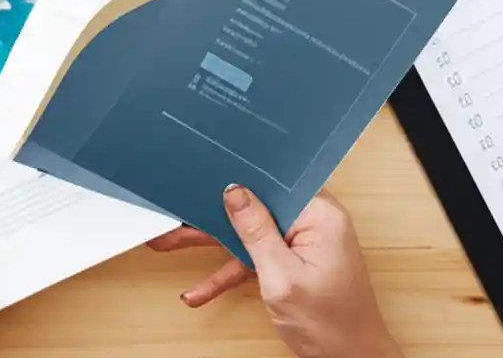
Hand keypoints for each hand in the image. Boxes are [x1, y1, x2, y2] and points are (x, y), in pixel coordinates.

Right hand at [148, 188, 400, 357]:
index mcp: (319, 215)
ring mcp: (305, 241)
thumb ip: (256, 232)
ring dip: (214, 244)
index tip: (202, 176)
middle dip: (213, 215)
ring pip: (251, 233)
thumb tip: (234, 192)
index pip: (270, 183)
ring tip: (171, 242)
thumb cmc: (331, 325)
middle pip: (256, 206)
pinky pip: (258, 257)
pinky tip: (201, 289)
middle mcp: (314, 221)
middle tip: (176, 215)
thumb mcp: (282, 277)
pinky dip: (232, 271)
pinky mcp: (296, 260)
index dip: (236, 178)